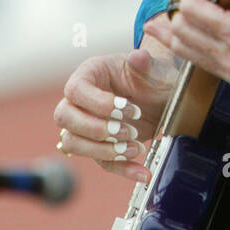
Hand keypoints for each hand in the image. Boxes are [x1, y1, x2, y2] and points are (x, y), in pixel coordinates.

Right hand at [53, 38, 178, 183]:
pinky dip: (122, 169)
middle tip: (128, 129)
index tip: (124, 107)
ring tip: (135, 147)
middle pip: (65, 119)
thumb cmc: (152, 76)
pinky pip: (101, 162)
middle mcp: (80, 101)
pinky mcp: (100, 146)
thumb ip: (144, 63)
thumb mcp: (152, 68)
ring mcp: (85, 126)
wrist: (164, 96)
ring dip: (103, 150)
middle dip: (96, 128)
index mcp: (89, 75)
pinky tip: (143, 172)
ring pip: (73, 144)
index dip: (97, 102)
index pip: (75, 90)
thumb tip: (139, 57)